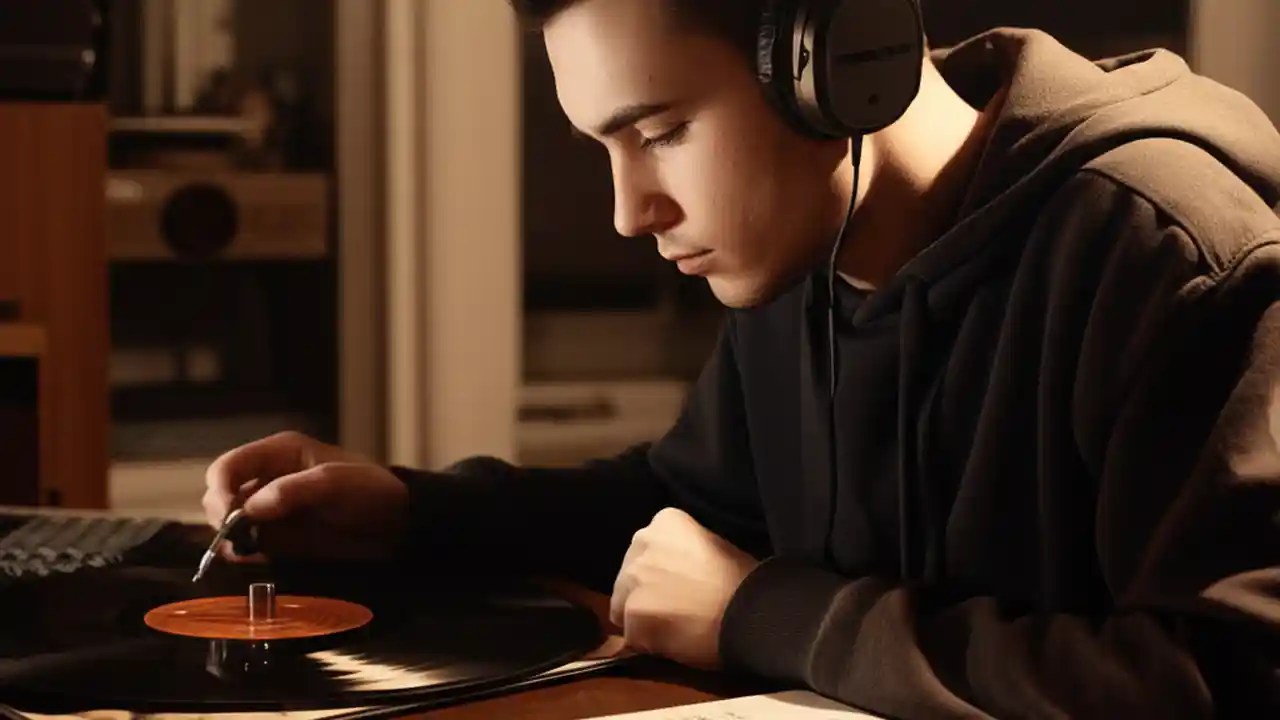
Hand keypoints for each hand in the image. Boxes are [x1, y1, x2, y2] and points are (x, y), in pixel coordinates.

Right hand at [202, 431, 408, 562]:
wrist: (396, 523)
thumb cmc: (370, 490)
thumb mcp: (335, 483)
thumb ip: (293, 491)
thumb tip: (249, 509)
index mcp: (278, 454)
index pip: (227, 467)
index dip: (219, 489)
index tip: (229, 516)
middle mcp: (268, 480)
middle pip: (219, 496)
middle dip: (222, 517)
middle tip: (240, 539)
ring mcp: (271, 511)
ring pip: (229, 525)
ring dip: (231, 540)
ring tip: (251, 551)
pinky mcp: (279, 538)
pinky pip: (248, 547)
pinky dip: (246, 555)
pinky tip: (261, 559)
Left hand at [610, 508, 761, 669]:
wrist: (749, 611)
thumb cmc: (740, 581)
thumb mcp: (712, 548)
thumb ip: (683, 555)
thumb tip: (673, 575)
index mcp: (664, 522)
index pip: (644, 553)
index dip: (658, 575)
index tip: (679, 586)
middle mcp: (641, 542)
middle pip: (628, 578)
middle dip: (644, 594)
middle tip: (676, 609)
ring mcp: (632, 578)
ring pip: (623, 607)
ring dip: (643, 619)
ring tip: (676, 628)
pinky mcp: (631, 613)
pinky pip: (633, 635)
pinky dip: (649, 643)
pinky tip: (675, 642)